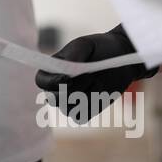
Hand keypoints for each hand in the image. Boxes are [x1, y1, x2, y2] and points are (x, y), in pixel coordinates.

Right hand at [35, 25, 156, 122]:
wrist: (119, 58)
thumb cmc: (98, 48)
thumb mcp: (85, 45)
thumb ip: (73, 55)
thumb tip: (67, 70)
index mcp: (52, 70)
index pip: (41, 81)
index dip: (51, 83)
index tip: (68, 79)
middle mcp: (57, 87)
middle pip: (53, 99)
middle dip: (72, 90)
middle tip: (90, 76)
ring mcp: (70, 100)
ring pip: (67, 109)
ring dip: (84, 97)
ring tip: (97, 81)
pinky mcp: (85, 110)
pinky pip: (81, 117)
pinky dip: (90, 107)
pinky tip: (100, 94)